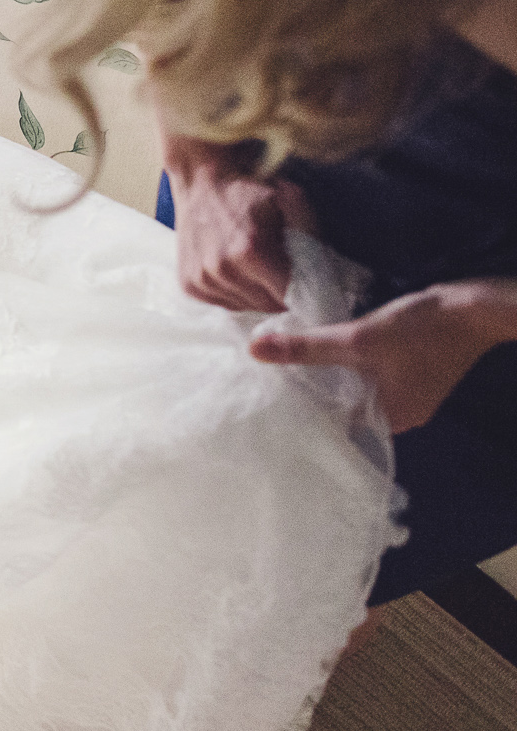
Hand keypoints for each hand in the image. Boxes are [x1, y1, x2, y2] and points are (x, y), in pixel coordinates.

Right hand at [166, 134, 312, 311]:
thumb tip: (328, 275)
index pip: (290, 296)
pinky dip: (236, 293)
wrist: (201, 180)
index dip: (306, 293)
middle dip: (282, 294)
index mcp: (249, 251)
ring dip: (258, 294)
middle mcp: (222, 270)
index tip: (311, 285)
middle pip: (269, 306)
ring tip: (260, 270)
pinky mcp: (189, 284)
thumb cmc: (249, 190)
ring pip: (247, 307)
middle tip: (286, 274)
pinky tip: (238, 271)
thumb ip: (310, 236)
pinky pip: (225, 304)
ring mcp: (202, 279)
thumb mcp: (290, 200)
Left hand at [250, 279, 516, 431]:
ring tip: (287, 366)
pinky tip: (322, 351)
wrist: (475, 306)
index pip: (336, 425)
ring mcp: (407, 393)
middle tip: (269, 381)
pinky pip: (369, 374)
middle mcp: (401, 414)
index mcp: (391, 420)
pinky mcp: (410, 371)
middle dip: (312, 392)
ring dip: (328, 376)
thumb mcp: (356, 339)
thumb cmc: (420, 329)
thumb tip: (254, 351)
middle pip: (345, 407)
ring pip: (356, 388)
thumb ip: (306, 348)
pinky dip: (347, 365)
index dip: (304, 411)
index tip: (269, 400)